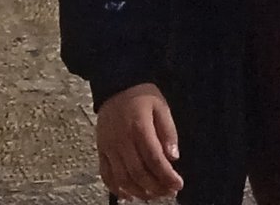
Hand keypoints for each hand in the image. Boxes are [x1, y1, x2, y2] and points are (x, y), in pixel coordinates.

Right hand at [95, 85, 181, 201]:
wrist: (116, 85)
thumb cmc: (142, 95)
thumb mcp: (161, 106)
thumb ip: (168, 131)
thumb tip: (173, 157)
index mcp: (139, 128)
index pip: (154, 159)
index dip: (166, 176)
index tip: (178, 185)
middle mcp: (122, 141)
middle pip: (138, 172)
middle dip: (155, 187)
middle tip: (168, 193)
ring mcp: (109, 147)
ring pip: (122, 178)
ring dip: (138, 191)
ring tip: (152, 195)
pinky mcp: (101, 150)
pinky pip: (106, 174)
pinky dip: (116, 188)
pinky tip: (128, 195)